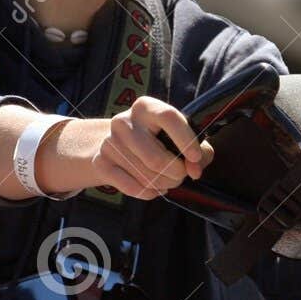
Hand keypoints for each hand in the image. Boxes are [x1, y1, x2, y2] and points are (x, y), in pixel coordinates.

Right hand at [92, 96, 214, 200]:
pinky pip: (133, 188)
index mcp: (146, 107)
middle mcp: (124, 121)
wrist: (114, 145)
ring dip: (165, 184)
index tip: (195, 158)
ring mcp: (109, 143)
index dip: (186, 140)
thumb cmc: (155, 140)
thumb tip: (194, 170)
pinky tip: (154, 187)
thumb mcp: (180, 138)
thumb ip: (199, 152)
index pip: (169, 118)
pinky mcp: (100, 163)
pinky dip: (149, 193)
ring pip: (147, 177)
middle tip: (181, 174)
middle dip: (177, 174)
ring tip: (167, 179)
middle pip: (158, 159)